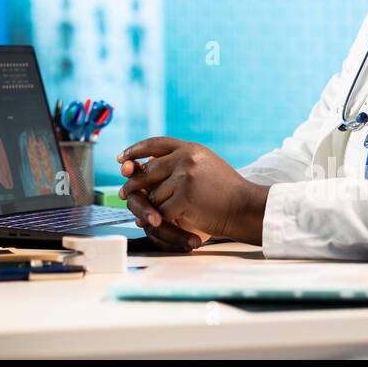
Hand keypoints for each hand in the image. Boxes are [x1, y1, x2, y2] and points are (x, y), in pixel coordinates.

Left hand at [117, 137, 268, 245]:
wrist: (246, 207)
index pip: (156, 144)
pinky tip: (167, 222)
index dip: (136, 150)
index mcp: (190, 148)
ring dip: (154, 207)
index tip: (121, 159)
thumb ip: (180, 162)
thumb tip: (144, 166)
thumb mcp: (205, 165)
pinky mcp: (184, 197)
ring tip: (158, 214)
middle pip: (147, 171)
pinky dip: (163, 220)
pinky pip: (162, 211)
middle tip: (123, 193)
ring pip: (154, 194)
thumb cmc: (227, 191)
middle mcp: (186, 158)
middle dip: (133, 184)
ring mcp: (185, 177)